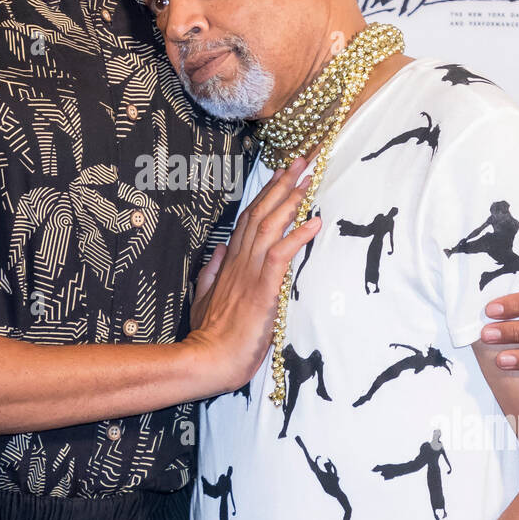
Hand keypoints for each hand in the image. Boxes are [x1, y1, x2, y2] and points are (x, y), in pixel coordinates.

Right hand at [187, 160, 320, 392]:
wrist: (209, 358)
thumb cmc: (209, 334)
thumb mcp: (204, 296)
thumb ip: (212, 270)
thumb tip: (220, 247)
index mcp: (228, 262)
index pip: (248, 219)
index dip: (265, 194)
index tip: (278, 174)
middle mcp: (239, 260)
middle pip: (261, 213)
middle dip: (281, 184)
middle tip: (300, 161)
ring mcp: (250, 272)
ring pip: (271, 226)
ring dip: (291, 200)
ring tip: (308, 179)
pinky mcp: (262, 289)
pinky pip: (281, 255)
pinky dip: (297, 237)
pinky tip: (314, 222)